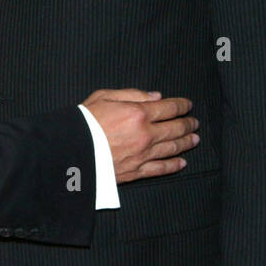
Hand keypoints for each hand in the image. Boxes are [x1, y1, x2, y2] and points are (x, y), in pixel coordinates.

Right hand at [82, 89, 197, 182]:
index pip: (169, 108)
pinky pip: (161, 169)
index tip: (188, 105)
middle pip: (175, 128)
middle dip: (188, 124)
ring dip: (186, 142)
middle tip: (195, 122)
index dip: (182, 105)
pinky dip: (174, 166)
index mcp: (138, 113)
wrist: (70, 151)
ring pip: (172, 148)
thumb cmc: (83, 121)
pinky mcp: (136, 171)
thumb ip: (132, 94)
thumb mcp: (103, 97)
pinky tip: (182, 162)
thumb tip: (156, 97)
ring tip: (194, 139)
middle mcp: (146, 134)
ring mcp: (143, 155)